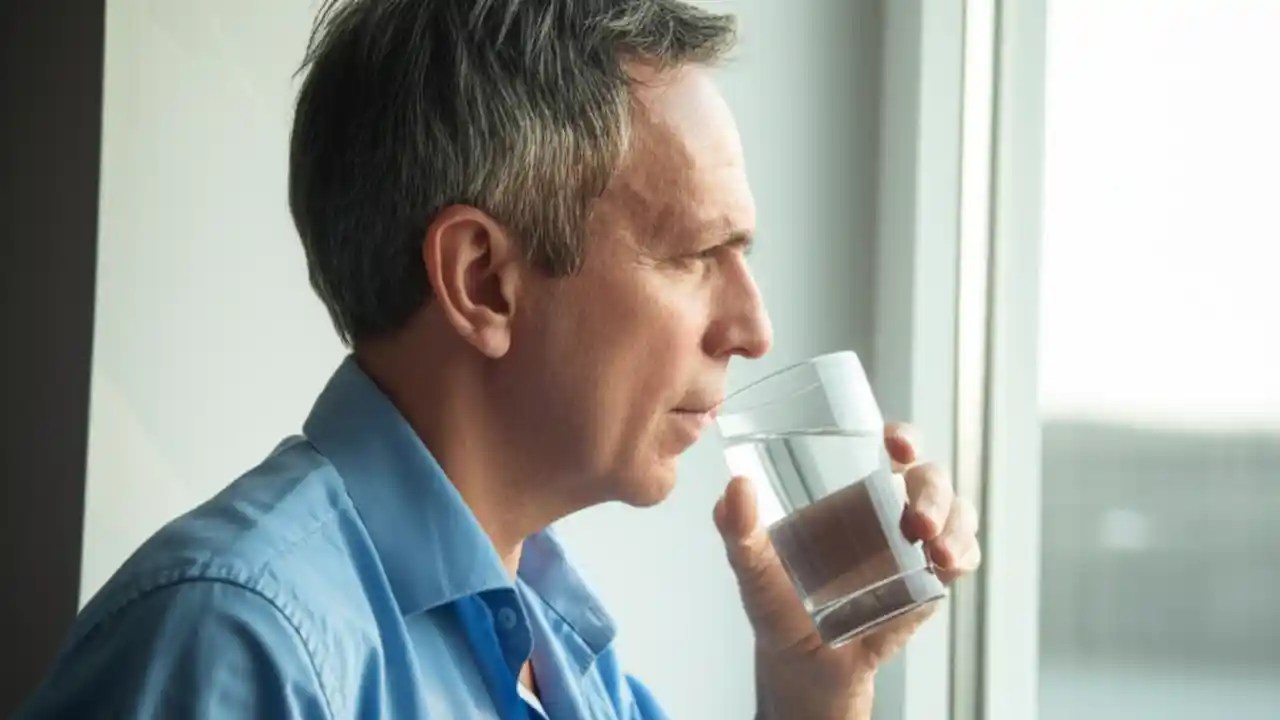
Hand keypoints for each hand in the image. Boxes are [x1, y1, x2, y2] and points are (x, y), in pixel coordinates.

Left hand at [713, 422, 981, 719]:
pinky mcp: (930, 579)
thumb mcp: (751, 564)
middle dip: (933, 493)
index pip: (886, 446)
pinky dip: (965, 554)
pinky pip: (963, 556)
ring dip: (955, 525)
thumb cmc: (776, 600)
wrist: (801, 661)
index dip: (901, 437)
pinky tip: (949, 566)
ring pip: (955, 512)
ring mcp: (914, 542)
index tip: (896, 446)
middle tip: (917, 522)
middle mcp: (888, 506)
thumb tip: (733, 490)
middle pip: (929, 477)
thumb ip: (738, 528)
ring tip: (938, 554)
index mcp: (850, 489)